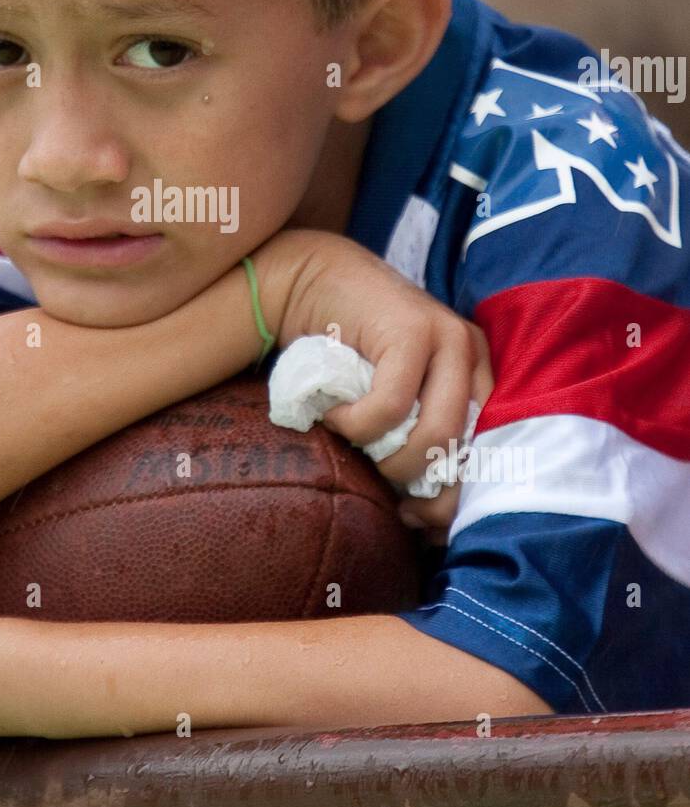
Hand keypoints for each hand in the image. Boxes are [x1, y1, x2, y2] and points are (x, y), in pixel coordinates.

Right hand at [260, 230, 492, 511]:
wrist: (315, 280)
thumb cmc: (349, 351)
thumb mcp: (393, 398)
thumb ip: (416, 439)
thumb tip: (431, 526)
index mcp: (479, 376)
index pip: (491, 454)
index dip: (459, 498)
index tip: (421, 521)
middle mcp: (474, 355)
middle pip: (468, 452)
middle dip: (425, 487)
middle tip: (388, 494)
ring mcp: (447, 338)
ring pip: (434, 434)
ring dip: (388, 459)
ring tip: (356, 448)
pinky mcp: (412, 330)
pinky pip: (390, 407)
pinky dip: (356, 425)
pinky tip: (336, 416)